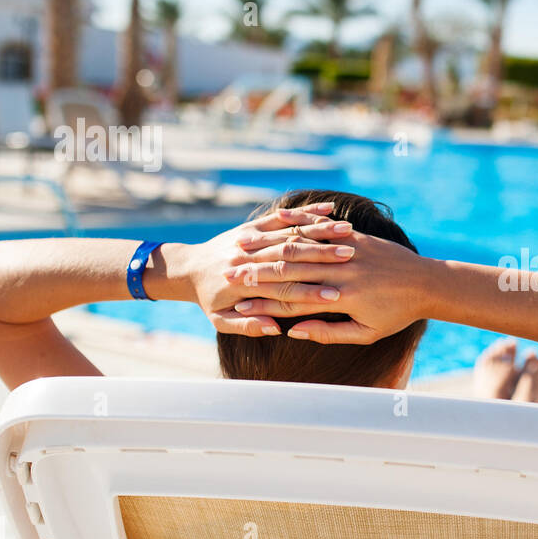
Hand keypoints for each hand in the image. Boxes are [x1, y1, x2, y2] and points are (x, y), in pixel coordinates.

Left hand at [166, 201, 355, 335]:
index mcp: (244, 283)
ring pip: (291, 232)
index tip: (336, 296)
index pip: (284, 290)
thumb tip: (276, 329)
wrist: (186, 268)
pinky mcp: (255, 224)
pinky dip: (307, 212)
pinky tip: (331, 209)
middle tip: (350, 258)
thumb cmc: (208, 298)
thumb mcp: (220, 319)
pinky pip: (284, 216)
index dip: (310, 293)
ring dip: (320, 232)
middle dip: (323, 256)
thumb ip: (247, 326)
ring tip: (347, 234)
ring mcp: (251, 236)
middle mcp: (250, 256)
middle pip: (292, 256)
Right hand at [227, 226, 433, 343]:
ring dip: (270, 250)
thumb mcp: (365, 333)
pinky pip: (321, 231)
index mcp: (342, 298)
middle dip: (256, 274)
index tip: (237, 306)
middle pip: (290, 272)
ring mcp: (349, 251)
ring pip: (301, 249)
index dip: (263, 305)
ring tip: (243, 250)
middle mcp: (343, 272)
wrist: (427, 283)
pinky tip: (276, 234)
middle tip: (228, 276)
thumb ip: (327, 333)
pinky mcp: (356, 237)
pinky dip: (298, 232)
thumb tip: (291, 331)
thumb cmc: (396, 314)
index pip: (293, 302)